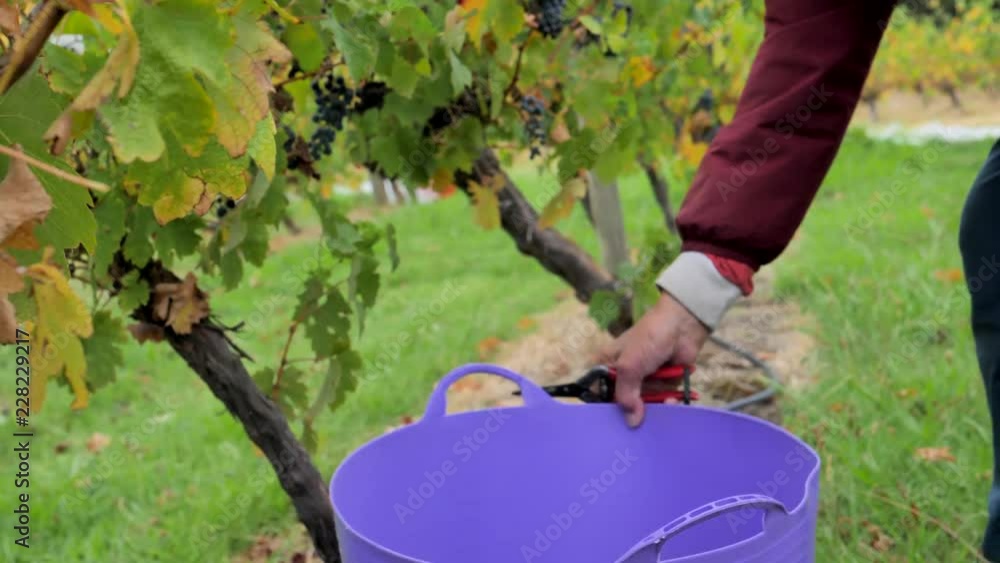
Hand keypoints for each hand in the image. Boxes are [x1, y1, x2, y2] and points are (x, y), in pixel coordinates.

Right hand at [598, 291, 709, 426]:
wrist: (682, 326)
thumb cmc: (647, 340)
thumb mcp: (629, 366)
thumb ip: (625, 396)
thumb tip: (631, 423)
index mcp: (607, 366)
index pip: (598, 392)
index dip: (603, 408)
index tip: (609, 425)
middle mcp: (623, 375)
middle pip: (621, 403)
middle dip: (631, 412)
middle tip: (637, 422)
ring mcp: (644, 380)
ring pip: (643, 404)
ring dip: (653, 408)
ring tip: (662, 406)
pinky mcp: (664, 383)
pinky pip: (662, 400)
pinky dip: (668, 402)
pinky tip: (672, 402)